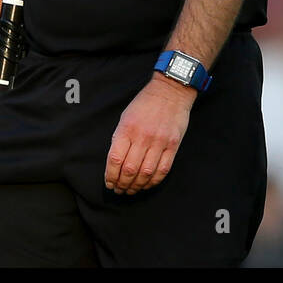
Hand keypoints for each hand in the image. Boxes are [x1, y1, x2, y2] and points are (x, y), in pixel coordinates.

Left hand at [104, 73, 196, 194]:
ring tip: (131, 190)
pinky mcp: (173, 145)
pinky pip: (163, 170)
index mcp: (127, 129)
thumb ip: (120, 138)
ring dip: (137, 186)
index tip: (109, 183)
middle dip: (122, 184)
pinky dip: (153, 181)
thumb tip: (114, 162)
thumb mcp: (125, 116)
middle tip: (119, 190)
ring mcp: (159, 142)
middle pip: (130, 170)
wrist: (170, 91)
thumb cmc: (144, 104)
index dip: (110, 176)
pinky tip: (147, 185)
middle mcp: (142, 137)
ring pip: (146, 173)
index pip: (115, 159)